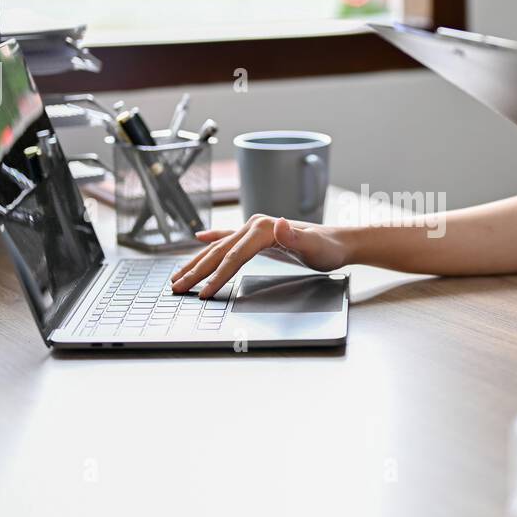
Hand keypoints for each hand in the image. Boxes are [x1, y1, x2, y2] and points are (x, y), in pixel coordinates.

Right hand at [170, 214, 350, 298]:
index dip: (217, 275)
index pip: (234, 255)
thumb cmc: (329, 247)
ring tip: (178, 276)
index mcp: (264, 228)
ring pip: (219, 247)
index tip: (203, 293)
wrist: (340, 241)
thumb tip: (279, 224)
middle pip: (219, 251)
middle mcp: (255, 225)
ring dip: (197, 262)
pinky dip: (212, 239)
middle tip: (176, 288)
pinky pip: (228, 238)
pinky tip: (199, 238)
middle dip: (196, 271)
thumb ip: (296, 236)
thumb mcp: (316, 246)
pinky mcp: (257, 236)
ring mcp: (255, 229)